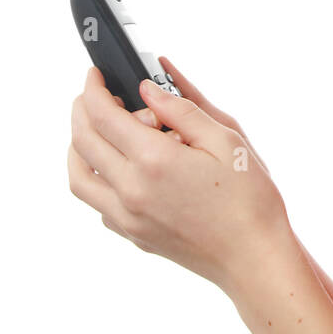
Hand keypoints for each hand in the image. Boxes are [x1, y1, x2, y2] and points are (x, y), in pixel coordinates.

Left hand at [68, 63, 289, 299]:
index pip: (102, 115)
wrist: (254, 259)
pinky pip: (97, 203)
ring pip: (78, 177)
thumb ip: (182, 110)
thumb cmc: (250, 200)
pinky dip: (96, 179)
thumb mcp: (226, 140)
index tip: (96, 75)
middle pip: (83, 141)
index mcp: (154, 160)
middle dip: (82, 110)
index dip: (94, 88)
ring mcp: (128, 217)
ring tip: (95, 130)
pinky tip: (119, 168)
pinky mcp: (133, 235)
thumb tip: (148, 88)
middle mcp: (131, 190)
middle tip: (95, 95)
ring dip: (77, 147)